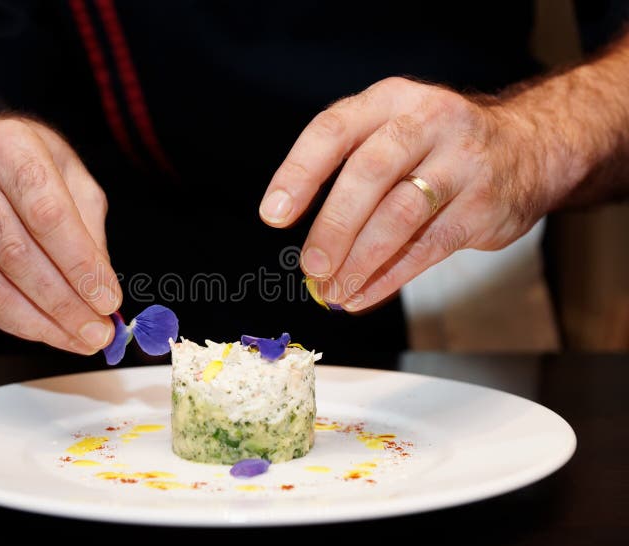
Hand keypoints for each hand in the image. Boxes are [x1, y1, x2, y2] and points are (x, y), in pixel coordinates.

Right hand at [0, 117, 120, 353]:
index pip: (46, 216)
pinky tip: (48, 330)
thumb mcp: (74, 177)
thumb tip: (100, 290)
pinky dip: (17, 322)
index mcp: (8, 149)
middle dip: (65, 304)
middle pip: (18, 256)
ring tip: (78, 339)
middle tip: (99, 333)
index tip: (107, 300)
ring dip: (42, 324)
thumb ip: (89, 230)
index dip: (80, 265)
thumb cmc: (31, 163)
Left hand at [260, 77, 549, 310]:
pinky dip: (391, 276)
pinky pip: (429, 246)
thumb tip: (310, 246)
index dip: (299, 173)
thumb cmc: (437, 146)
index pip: (334, 131)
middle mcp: (427, 122)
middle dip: (334, 226)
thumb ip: (350, 170)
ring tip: (334, 290)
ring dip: (361, 259)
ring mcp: (462, 161)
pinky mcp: (484, 203)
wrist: (528, 147)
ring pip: (401, 213)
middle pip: (369, 174)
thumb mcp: (393, 130)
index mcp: (390, 100)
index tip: (273, 216)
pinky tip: (363, 294)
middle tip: (311, 266)